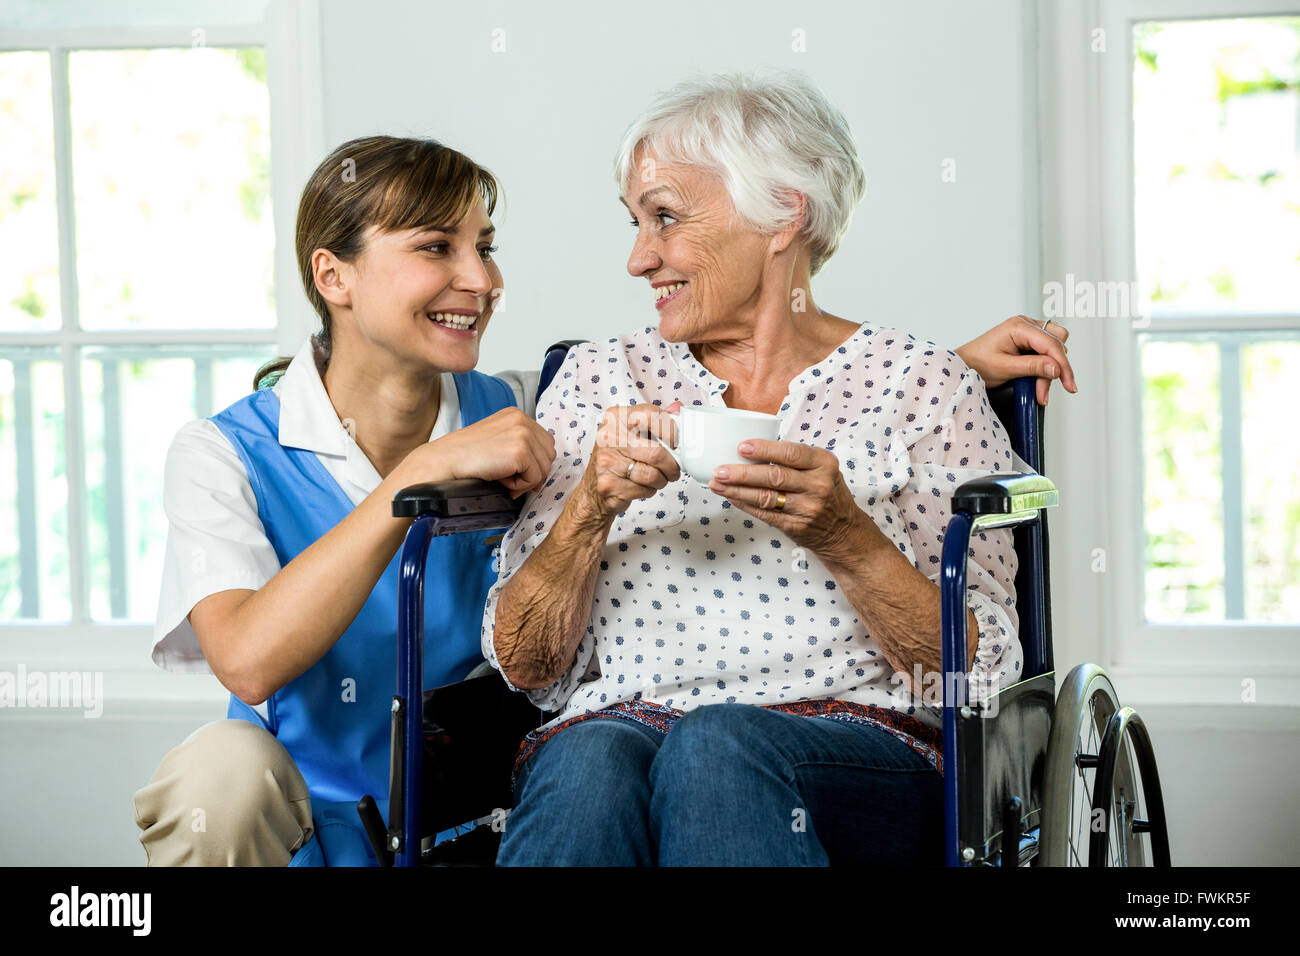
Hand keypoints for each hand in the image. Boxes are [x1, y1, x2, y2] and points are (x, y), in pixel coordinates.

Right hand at [432, 407, 555, 497]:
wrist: (445, 461)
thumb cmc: (466, 456)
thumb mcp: (497, 441)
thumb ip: (521, 447)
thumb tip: (542, 473)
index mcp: (516, 415)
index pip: (545, 442)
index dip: (534, 462)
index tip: (516, 471)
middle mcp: (522, 419)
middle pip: (549, 455)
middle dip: (532, 472)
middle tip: (508, 478)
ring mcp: (522, 434)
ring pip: (544, 468)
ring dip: (524, 480)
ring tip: (501, 476)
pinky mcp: (520, 451)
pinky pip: (534, 478)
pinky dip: (519, 485)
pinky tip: (500, 479)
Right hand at [578, 401, 682, 520]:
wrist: (593, 488)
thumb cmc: (618, 457)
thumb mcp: (632, 432)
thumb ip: (655, 420)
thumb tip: (678, 409)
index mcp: (616, 417)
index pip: (651, 415)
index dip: (670, 430)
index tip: (675, 442)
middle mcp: (608, 437)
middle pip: (656, 452)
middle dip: (671, 465)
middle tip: (673, 469)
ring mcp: (606, 462)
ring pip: (652, 475)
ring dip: (661, 480)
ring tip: (656, 478)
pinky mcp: (608, 485)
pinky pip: (644, 490)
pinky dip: (649, 491)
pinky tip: (641, 486)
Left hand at [708, 438, 874, 559]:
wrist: (843, 531)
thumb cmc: (827, 493)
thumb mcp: (822, 469)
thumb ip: (795, 459)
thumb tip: (751, 449)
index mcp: (824, 463)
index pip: (791, 453)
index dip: (764, 449)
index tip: (742, 447)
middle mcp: (818, 485)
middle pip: (774, 476)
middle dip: (742, 473)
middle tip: (720, 469)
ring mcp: (807, 508)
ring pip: (766, 497)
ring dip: (737, 490)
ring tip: (717, 484)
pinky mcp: (796, 526)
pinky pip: (764, 514)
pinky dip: (744, 505)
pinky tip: (731, 497)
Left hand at [955, 315, 1076, 405]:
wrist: (963, 365)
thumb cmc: (977, 363)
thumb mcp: (1005, 368)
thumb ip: (1032, 367)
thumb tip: (1056, 368)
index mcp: (1018, 326)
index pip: (1051, 344)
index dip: (1063, 366)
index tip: (1069, 384)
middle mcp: (1025, 325)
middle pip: (1057, 344)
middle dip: (1055, 369)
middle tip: (1045, 392)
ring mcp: (1027, 332)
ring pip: (1054, 348)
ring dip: (1051, 370)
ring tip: (1038, 390)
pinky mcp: (1027, 341)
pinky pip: (1046, 351)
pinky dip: (1045, 368)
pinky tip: (1037, 382)